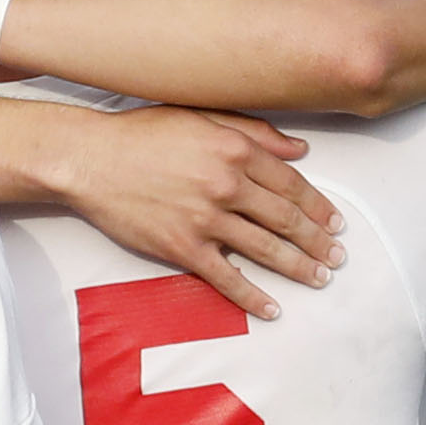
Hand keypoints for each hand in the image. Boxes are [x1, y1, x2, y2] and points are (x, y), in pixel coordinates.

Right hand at [37, 106, 342, 319]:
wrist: (88, 159)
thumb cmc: (140, 134)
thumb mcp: (201, 116)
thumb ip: (254, 131)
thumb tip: (299, 150)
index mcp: (236, 150)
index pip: (292, 184)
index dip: (319, 206)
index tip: (336, 221)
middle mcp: (227, 185)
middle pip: (287, 219)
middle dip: (318, 241)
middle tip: (337, 256)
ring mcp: (205, 219)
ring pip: (266, 249)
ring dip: (299, 267)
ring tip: (319, 279)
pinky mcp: (182, 247)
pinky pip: (226, 277)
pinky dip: (252, 297)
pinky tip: (272, 308)